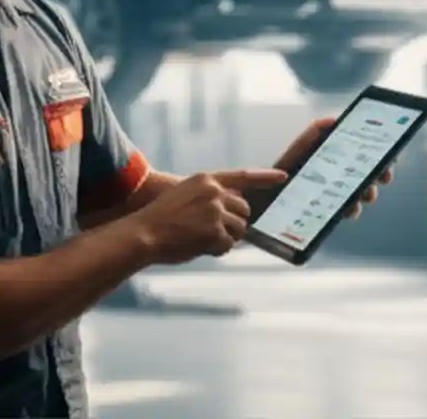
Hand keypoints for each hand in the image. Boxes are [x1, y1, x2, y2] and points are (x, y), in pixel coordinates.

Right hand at [134, 169, 285, 263]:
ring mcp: (216, 212)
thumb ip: (210, 197)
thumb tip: (236, 210)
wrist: (143, 233)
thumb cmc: (160, 218)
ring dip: (226, 238)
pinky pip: (227, 246)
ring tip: (201, 239)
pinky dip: (216, 250)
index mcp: (206, 179)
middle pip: (244, 210)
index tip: (283, 177)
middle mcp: (214, 192)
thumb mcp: (184, 195)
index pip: (242, 176)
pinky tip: (198, 247)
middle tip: (215, 232)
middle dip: (235, 223)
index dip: (265, 177)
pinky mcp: (215, 232)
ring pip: (239, 229)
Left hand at [275, 117, 395, 219]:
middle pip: (367, 173)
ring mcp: (334, 195)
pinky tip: (349, 209)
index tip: (392, 153)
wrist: (261, 201)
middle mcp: (337, 177)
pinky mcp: (328, 212)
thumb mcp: (297, 151)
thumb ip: (312, 134)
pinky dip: (351, 209)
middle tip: (384, 175)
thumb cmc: (277, 173)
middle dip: (379, 174)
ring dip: (368, 193)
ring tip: (365, 194)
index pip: (364, 152)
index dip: (380, 153)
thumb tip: (332, 120)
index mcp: (334, 158)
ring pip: (360, 193)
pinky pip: (346, 210)